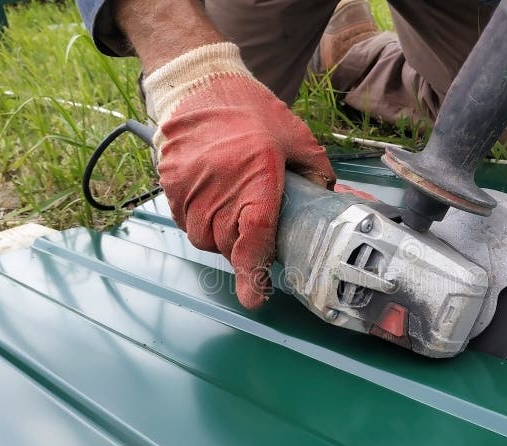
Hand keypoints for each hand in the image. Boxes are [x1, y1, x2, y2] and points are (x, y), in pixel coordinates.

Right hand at [143, 44, 334, 308]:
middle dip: (245, 251)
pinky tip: (214, 201)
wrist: (199, 86)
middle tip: (257, 235)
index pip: (253, 237)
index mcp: (257, 178)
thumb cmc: (250, 111)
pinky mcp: (171, 187)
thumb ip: (317, 172)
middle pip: (229, 246)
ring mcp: (190, 190)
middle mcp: (219, 190)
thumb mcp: (296, 136)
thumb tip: (336, 199)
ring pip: (205, 239)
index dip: (254, 273)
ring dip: (222, 237)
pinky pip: (186, 222)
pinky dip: (201, 222)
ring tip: (234, 212)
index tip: (255, 298)